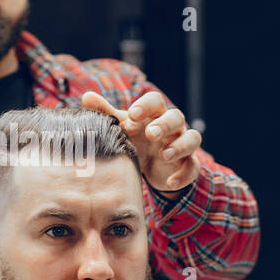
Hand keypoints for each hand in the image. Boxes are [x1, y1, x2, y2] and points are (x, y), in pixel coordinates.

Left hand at [81, 90, 200, 192]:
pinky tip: (170, 182)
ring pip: (192, 138)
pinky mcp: (187, 165)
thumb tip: (87, 97)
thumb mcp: (121, 128)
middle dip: (165, 124)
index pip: (155, 101)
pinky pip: (192, 167)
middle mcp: (172, 127)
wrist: (148, 167)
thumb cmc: (135, 139)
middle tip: (150, 134)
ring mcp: (181, 145)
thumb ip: (106, 113)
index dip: (146, 105)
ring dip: (180, 146)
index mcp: (154, 114)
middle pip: (176, 117)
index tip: (132, 115)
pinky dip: (183, 174)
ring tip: (164, 155)